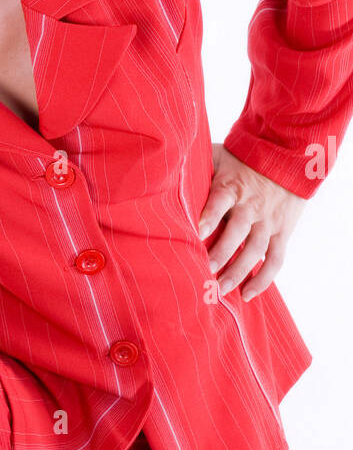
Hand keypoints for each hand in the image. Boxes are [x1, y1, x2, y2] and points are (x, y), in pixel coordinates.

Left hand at [198, 144, 304, 300]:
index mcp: (232, 186)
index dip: (210, 216)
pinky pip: (275, 259)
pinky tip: (247, 294)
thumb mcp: (219, 155)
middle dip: (222, 253)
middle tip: (207, 271)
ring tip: (222, 289)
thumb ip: (197, 166)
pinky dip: (263, 278)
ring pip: (255, 250)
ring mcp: (268, 221)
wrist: (287, 155)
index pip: (220, 202)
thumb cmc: (243, 158)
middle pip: (238, 232)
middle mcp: (251, 205)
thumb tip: (163, 171)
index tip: (197, 232)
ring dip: (239, 271)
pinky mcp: (283, 231)